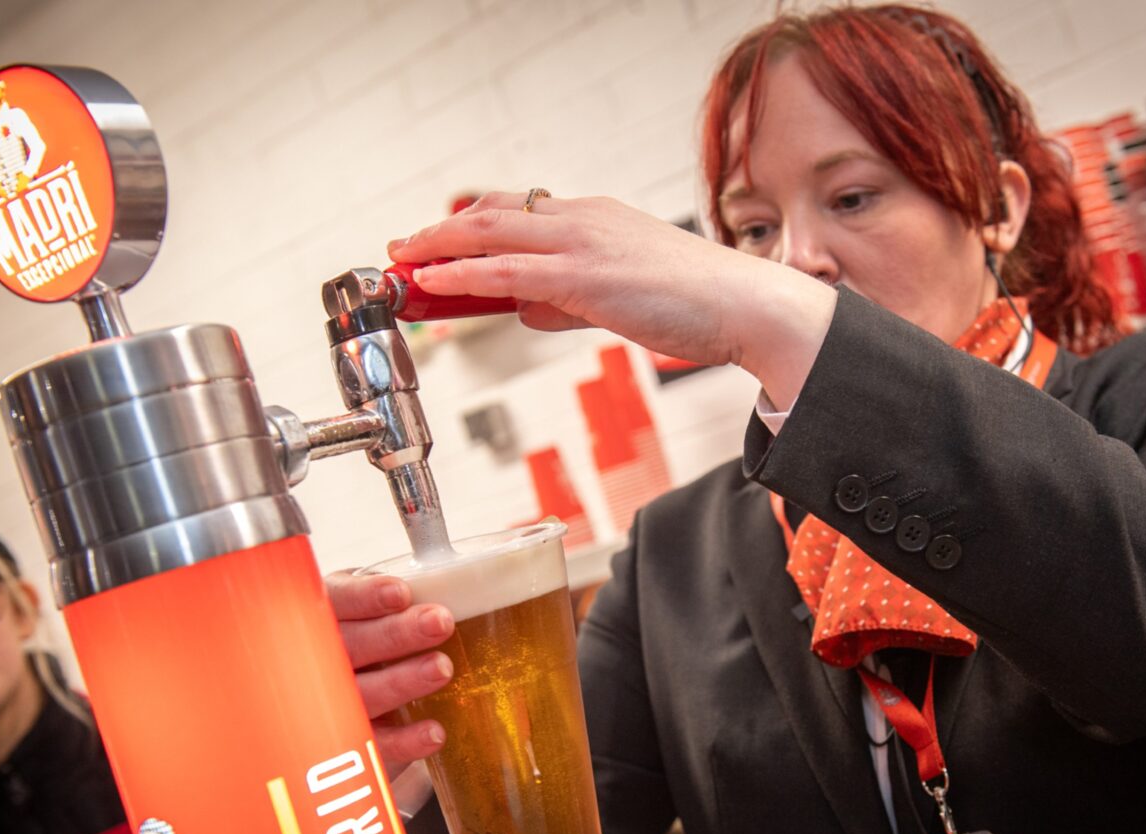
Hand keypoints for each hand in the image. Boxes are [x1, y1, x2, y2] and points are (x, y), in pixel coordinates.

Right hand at [326, 569, 455, 776]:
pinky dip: (404, 741)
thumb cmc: (394, 639)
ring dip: (402, 680)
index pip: (335, 600)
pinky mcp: (357, 742)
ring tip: (442, 669)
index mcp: (332, 613)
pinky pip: (373, 746)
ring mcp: (337, 702)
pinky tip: (435, 731)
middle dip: (394, 633)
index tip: (401, 592)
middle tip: (441, 622)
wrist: (374, 704)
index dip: (363, 596)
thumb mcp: (397, 605)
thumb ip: (428, 588)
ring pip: (359, 693)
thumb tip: (512, 553)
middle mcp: (327, 656)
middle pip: (348, 645)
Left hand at [388, 192, 836, 408]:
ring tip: (401, 265)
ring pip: (490, 236)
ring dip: (437, 250)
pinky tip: (433, 282)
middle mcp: (582, 218)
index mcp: (594, 218)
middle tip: (402, 249)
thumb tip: (525, 308)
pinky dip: (462, 275)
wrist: (743, 305)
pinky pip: (507, 272)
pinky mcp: (585, 275)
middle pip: (490, 215)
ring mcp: (582, 243)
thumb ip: (568, 301)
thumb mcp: (620, 297)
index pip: (515, 213)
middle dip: (438, 233)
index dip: (468, 227)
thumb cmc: (694, 303)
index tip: (437, 242)